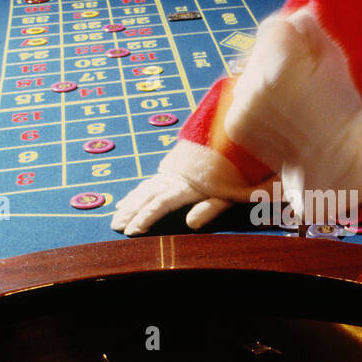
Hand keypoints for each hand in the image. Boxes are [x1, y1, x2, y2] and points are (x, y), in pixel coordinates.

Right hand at [111, 139, 271, 235]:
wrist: (244, 130)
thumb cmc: (247, 166)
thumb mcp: (235, 190)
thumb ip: (213, 206)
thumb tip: (191, 223)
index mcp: (191, 182)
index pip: (162, 203)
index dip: (146, 218)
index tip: (131, 231)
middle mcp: (179, 174)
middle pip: (149, 194)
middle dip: (131, 211)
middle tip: (114, 226)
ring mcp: (177, 169)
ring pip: (147, 186)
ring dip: (131, 202)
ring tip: (117, 214)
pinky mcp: (178, 165)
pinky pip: (153, 180)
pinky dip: (139, 191)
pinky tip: (131, 198)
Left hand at [224, 10, 361, 205]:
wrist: (333, 158)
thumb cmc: (340, 108)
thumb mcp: (334, 59)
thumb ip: (311, 28)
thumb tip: (296, 13)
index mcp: (282, 58)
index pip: (273, 25)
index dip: (289, 33)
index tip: (302, 48)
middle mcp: (257, 78)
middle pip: (259, 49)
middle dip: (276, 58)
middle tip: (301, 81)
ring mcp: (243, 102)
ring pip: (249, 73)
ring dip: (264, 80)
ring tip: (290, 102)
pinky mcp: (235, 123)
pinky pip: (241, 99)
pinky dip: (255, 104)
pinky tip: (278, 116)